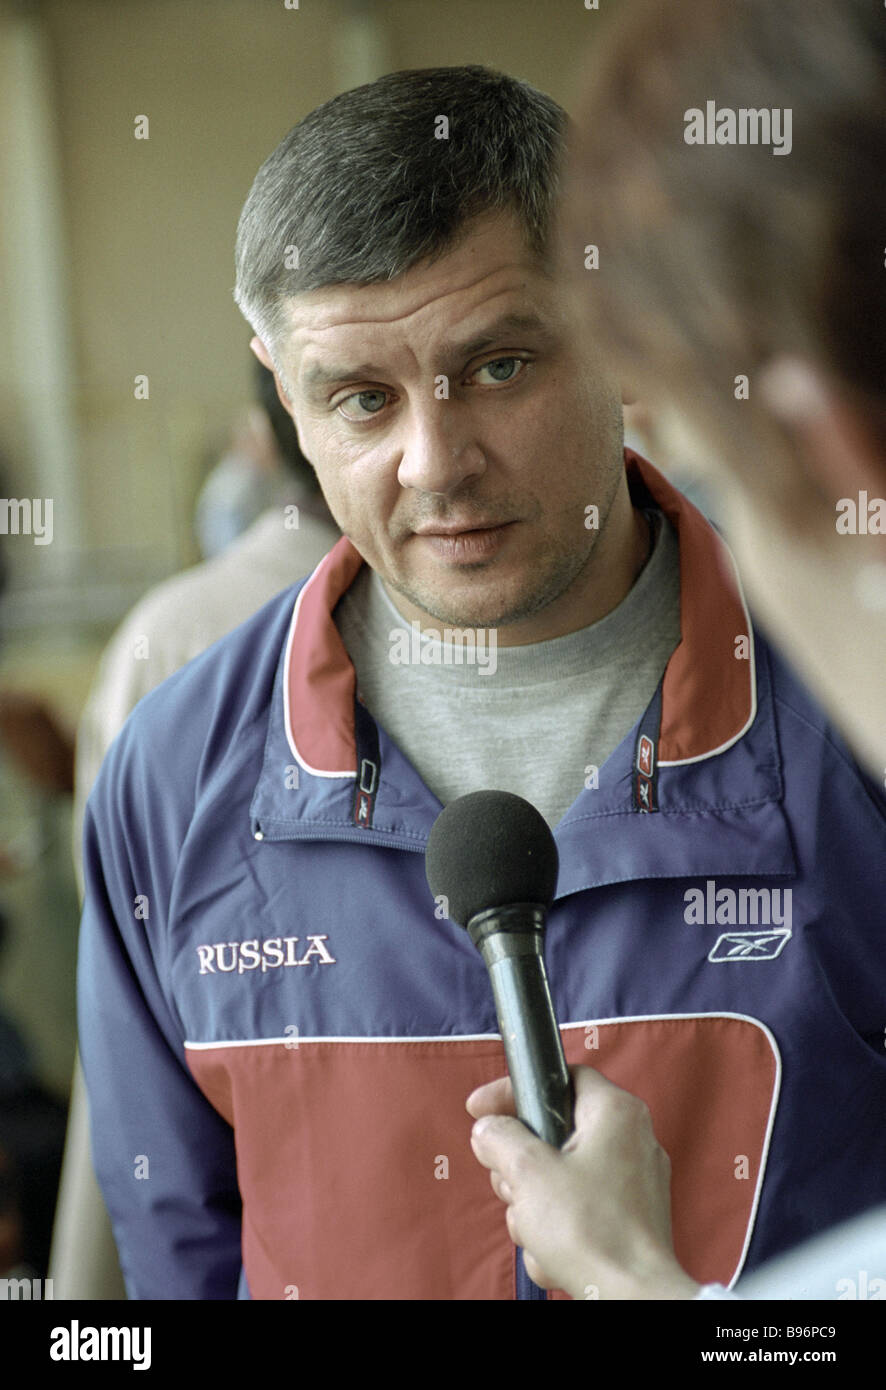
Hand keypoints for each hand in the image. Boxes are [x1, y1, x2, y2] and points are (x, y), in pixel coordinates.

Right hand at [466, 1065, 700, 1299]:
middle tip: (511, 1186)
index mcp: (615, 1112)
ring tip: (535, 1229)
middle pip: (554, 1132)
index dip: (515, 1090)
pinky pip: (578, 1209)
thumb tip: (489, 1130)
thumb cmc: (591, 1230)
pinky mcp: (629, 1219)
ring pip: (560, 1176)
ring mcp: (633, 1182)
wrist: (631, 1297)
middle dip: (521, 1166)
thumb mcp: (528, 1172)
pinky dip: (557, 1229)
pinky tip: (553, 1253)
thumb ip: (501, 1138)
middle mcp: (631, 1139)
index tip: (481, 1109)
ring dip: (534, 1205)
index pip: (559, 1076)